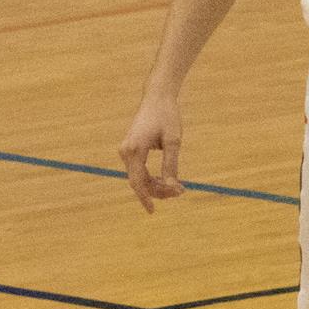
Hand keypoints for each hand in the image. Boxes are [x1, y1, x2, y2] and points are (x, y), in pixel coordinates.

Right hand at [119, 90, 185, 212]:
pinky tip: (168, 179)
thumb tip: (173, 188)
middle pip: (139, 181)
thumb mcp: (173, 141)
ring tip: (179, 186)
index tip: (153, 212)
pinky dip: (152, 177)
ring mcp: (126, 150)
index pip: (138, 182)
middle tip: (182, 191)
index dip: (145, 198)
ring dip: (156, 185)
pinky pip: (139, 170)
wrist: (157, 97)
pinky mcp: (130, 149)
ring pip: (139, 177)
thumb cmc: (167, 116)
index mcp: (135, 150)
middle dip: (158, 191)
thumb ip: (171, 166)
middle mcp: (126, 151)